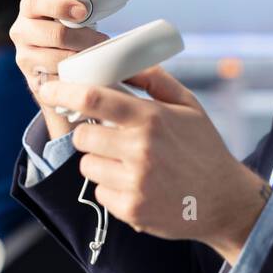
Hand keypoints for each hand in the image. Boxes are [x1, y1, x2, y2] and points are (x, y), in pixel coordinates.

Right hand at [9, 0, 108, 139]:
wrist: (51, 64)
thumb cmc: (63, 28)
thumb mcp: (66, 6)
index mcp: (28, 8)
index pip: (37, 1)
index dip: (61, 6)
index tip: (84, 12)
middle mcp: (20, 32)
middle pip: (55, 35)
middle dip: (84, 37)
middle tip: (102, 39)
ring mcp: (25, 58)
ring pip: (59, 59)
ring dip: (83, 58)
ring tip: (97, 55)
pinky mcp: (33, 81)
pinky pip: (59, 80)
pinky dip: (76, 76)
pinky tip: (87, 72)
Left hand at [37, 67, 270, 264]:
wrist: (224, 200)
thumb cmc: (204, 148)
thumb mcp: (188, 105)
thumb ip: (154, 79)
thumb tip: (122, 61)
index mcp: (152, 118)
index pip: (93, 99)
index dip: (63, 91)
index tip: (48, 88)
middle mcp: (140, 150)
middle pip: (82, 136)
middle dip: (88, 134)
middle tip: (108, 136)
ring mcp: (135, 183)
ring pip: (87, 165)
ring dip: (100, 162)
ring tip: (128, 163)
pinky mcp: (131, 210)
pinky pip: (100, 191)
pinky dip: (111, 187)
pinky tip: (137, 184)